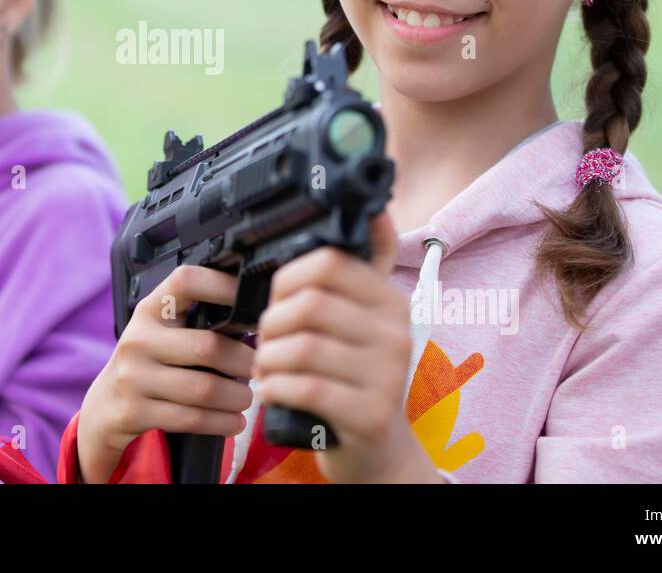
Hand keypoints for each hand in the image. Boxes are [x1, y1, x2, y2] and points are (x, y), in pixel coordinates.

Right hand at [76, 265, 254, 483]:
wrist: (104, 406)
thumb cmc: (147, 363)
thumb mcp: (161, 333)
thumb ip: (196, 322)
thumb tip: (256, 325)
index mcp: (150, 311)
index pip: (186, 282)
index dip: (222, 285)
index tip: (250, 299)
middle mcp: (138, 340)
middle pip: (208, 347)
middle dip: (245, 362)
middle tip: (260, 368)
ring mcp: (133, 377)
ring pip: (204, 389)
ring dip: (237, 397)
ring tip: (248, 398)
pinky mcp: (135, 412)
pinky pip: (192, 419)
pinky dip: (222, 422)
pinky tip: (233, 421)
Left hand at [254, 209, 441, 482]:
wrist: (378, 452)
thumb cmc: (356, 379)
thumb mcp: (365, 321)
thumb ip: (364, 268)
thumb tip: (377, 208)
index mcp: (390, 302)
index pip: (330, 263)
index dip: (288, 277)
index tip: (278, 299)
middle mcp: (396, 333)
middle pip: (310, 304)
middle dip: (272, 322)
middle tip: (266, 340)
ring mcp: (386, 375)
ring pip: (302, 346)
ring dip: (268, 358)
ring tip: (266, 367)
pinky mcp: (370, 415)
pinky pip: (306, 387)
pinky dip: (276, 388)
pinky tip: (272, 391)